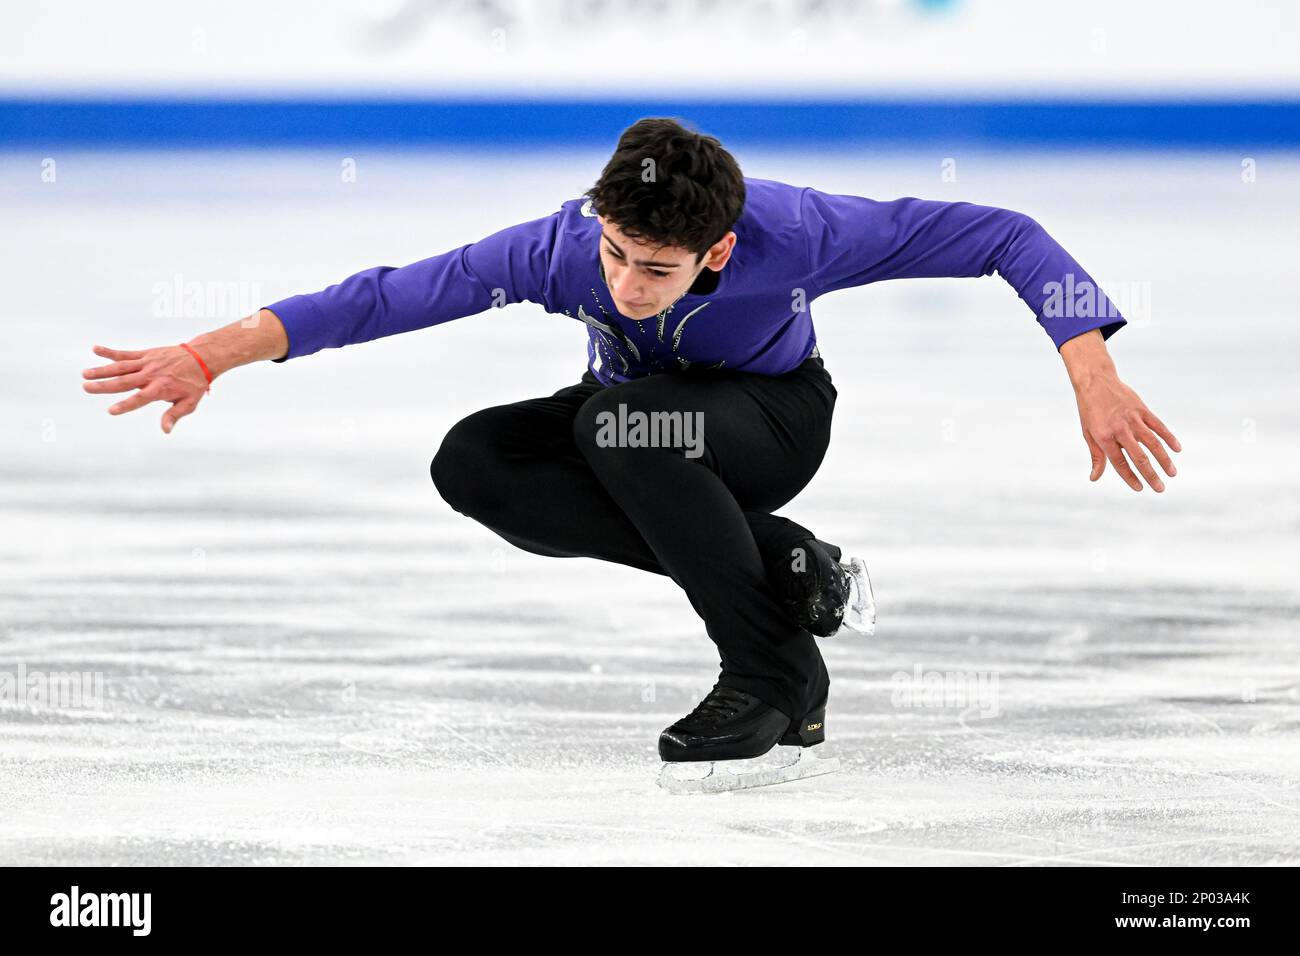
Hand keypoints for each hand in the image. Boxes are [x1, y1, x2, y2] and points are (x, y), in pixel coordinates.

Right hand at [82, 343, 211, 433]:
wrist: (201, 358)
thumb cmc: (194, 383)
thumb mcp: (189, 403)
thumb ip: (174, 415)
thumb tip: (165, 430)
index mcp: (160, 389)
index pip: (139, 399)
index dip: (126, 405)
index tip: (111, 410)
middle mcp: (151, 375)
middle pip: (124, 381)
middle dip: (104, 385)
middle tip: (86, 387)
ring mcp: (147, 363)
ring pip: (121, 367)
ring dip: (102, 370)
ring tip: (85, 374)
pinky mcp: (146, 354)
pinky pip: (126, 353)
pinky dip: (110, 352)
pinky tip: (96, 349)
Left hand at [1074, 371, 1180, 491]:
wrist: (1096, 381)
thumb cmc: (1090, 410)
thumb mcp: (1088, 433)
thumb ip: (1096, 457)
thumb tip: (1094, 478)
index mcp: (1104, 437)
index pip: (1119, 462)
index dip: (1130, 477)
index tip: (1140, 488)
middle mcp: (1120, 429)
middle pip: (1139, 456)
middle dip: (1151, 474)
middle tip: (1160, 488)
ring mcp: (1133, 419)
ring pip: (1153, 443)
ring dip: (1164, 459)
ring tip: (1172, 473)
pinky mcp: (1142, 410)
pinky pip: (1158, 426)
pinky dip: (1169, 438)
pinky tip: (1177, 449)